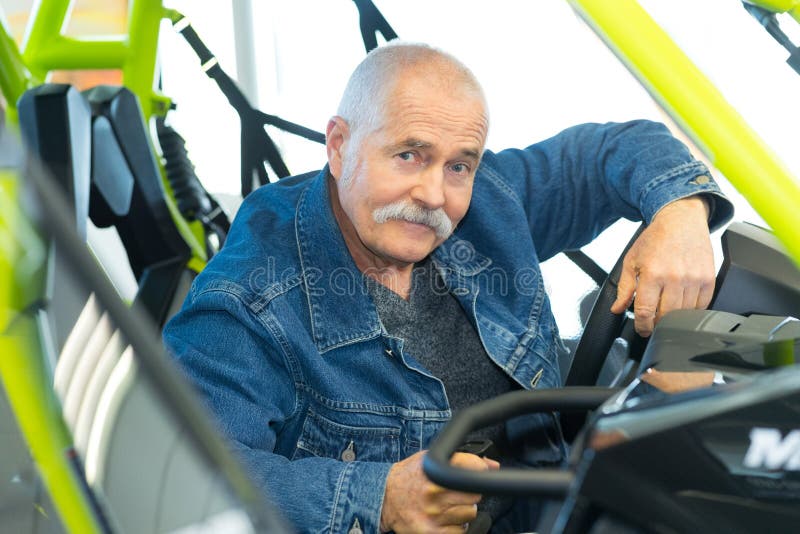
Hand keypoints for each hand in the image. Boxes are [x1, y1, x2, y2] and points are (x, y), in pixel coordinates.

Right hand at [379, 450, 499, 532]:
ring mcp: (434, 513)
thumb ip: (461, 459)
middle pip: (475, 493)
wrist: (385, 498)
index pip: (474, 467)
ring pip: (470, 513)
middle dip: (469, 493)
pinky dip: (457, 527)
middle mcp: (434, 491)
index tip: (477, 473)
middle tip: (456, 493)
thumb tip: (493, 466)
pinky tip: (446, 520)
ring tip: (449, 507)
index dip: (479, 470)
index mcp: (434, 469)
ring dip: (463, 511)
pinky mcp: (432, 532)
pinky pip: (461, 531)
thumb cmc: (410, 477)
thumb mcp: (431, 459)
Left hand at [610, 196, 713, 336]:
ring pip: (685, 313)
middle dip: (657, 324)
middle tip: (653, 324)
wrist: (681, 221)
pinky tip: (682, 305)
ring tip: (666, 313)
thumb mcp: (631, 261)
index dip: (642, 326)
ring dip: (675, 318)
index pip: (645, 312)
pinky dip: (692, 310)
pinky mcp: (708, 279)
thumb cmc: (655, 239)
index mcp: (652, 274)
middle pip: (666, 316)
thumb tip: (617, 309)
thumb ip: (624, 288)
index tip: (642, 330)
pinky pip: (702, 305)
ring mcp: (694, 279)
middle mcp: (674, 278)